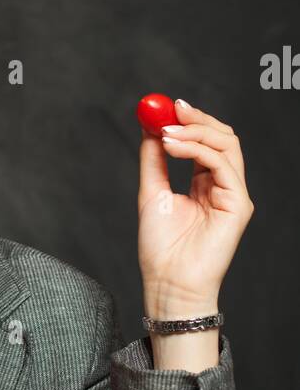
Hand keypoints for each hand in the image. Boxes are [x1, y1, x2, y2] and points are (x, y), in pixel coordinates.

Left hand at [137, 97, 253, 317]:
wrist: (167, 283)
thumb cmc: (161, 248)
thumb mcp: (151, 193)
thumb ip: (154, 160)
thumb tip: (150, 127)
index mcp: (205, 184)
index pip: (207, 141)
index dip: (190, 121)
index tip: (166, 107)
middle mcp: (223, 186)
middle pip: (223, 138)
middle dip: (197, 119)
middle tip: (171, 109)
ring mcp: (233, 195)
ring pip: (226, 146)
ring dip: (194, 133)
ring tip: (165, 134)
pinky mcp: (238, 205)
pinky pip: (222, 165)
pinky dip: (197, 150)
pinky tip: (172, 148)